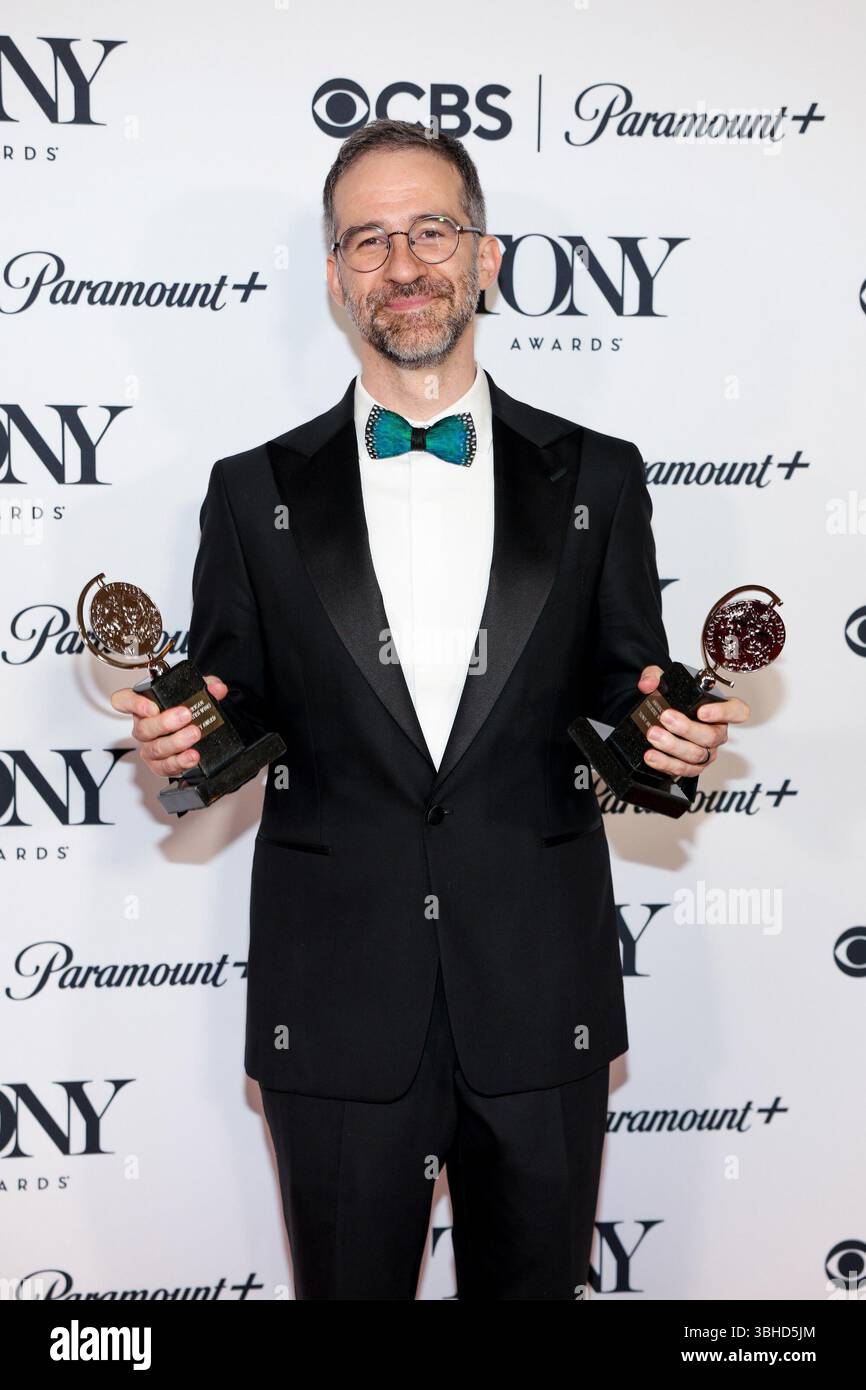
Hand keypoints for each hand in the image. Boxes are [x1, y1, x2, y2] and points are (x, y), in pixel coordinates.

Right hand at [110, 674, 227, 778]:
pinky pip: (165, 767)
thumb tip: (217, 688)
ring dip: (175, 742)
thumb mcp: (196, 693)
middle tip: (184, 716)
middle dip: (164, 723)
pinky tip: (192, 756)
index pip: (124, 701)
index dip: (133, 704)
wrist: (196, 735)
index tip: (151, 706)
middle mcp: (143, 728)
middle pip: (143, 728)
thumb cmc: (186, 712)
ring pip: (154, 749)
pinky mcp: (160, 765)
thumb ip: (206, 686)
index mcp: (144, 706)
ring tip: (193, 734)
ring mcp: (150, 748)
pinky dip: (180, 762)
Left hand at [636, 665, 749, 777]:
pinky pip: (683, 769)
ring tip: (653, 735)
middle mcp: (717, 732)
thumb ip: (654, 676)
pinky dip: (666, 763)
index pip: (737, 711)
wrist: (658, 720)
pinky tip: (652, 756)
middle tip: (666, 718)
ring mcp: (707, 751)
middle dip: (686, 728)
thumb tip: (647, 684)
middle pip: (711, 735)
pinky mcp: (693, 766)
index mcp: (719, 710)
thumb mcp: (663, 683)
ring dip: (673, 746)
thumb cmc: (672, 702)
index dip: (724, 712)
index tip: (702, 711)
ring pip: (697, 754)